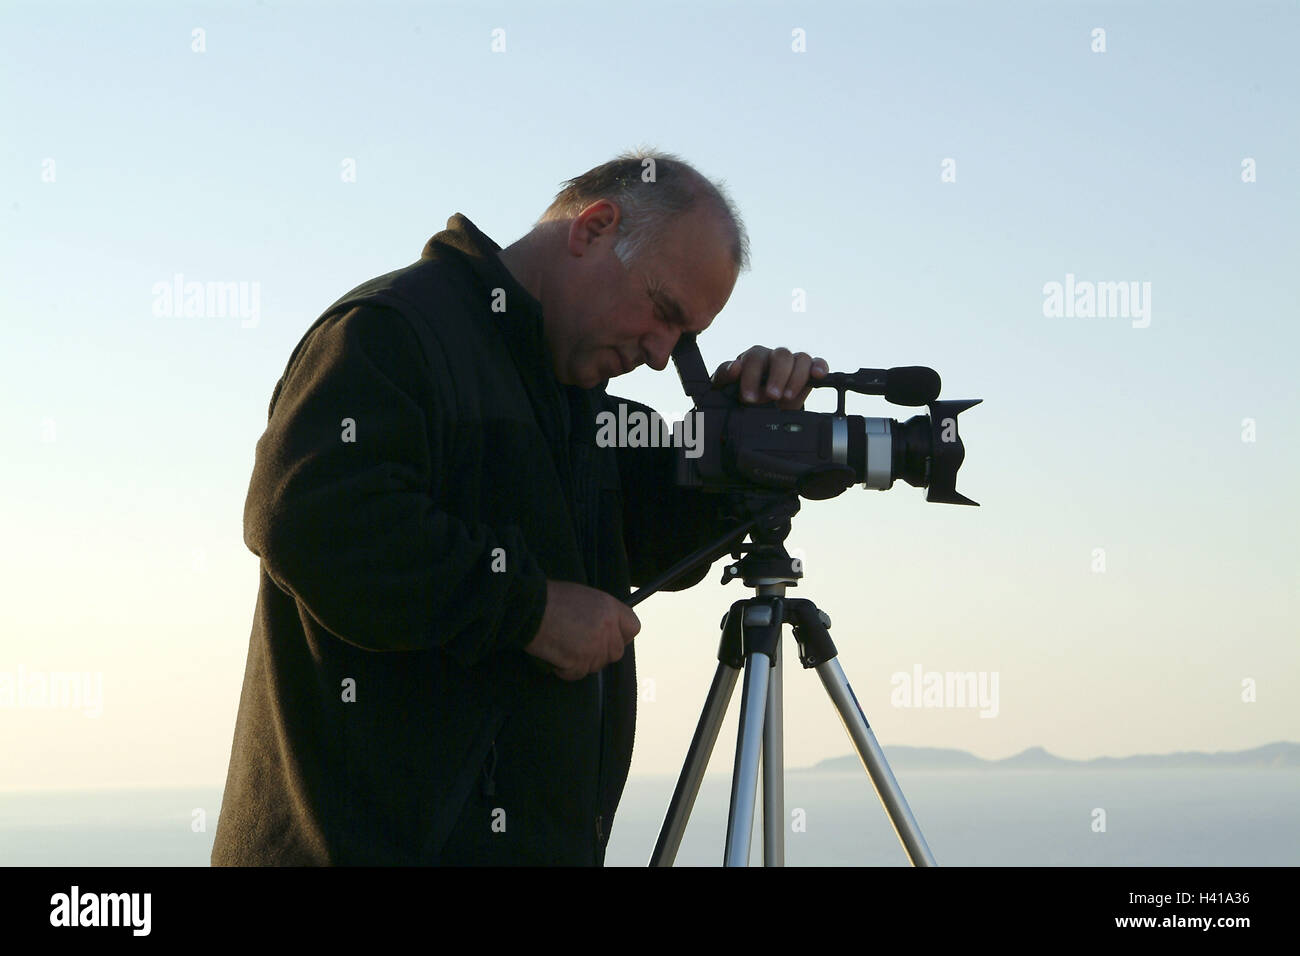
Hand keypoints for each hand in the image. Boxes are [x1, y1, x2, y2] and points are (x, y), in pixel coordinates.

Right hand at [524, 580, 640, 680]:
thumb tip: (603, 627)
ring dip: (582, 661)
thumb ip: (600, 613)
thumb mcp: (584, 597)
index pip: (633, 628)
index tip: (611, 637)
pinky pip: (577, 674)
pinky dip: (566, 670)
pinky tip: (555, 656)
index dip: (621, 635)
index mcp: (610, 609)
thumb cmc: (551, 598)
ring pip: (596, 665)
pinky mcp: (579, 663)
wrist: (529, 608)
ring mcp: (595, 648)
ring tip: (563, 646)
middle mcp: (607, 629)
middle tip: (580, 645)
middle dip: (600, 652)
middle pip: (616, 652)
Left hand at [711, 345, 828, 409]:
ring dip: (796, 378)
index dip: (752, 378)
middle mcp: (774, 357)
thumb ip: (724, 376)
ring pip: (801, 358)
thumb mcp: (724, 387)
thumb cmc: (739, 393)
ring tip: (787, 398)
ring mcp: (792, 364)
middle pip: (781, 355)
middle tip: (771, 396)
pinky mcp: (807, 373)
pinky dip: (820, 367)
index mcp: (753, 358)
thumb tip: (735, 367)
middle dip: (777, 377)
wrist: (757, 408)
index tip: (748, 398)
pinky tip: (818, 375)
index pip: (755, 358)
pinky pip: (817, 363)